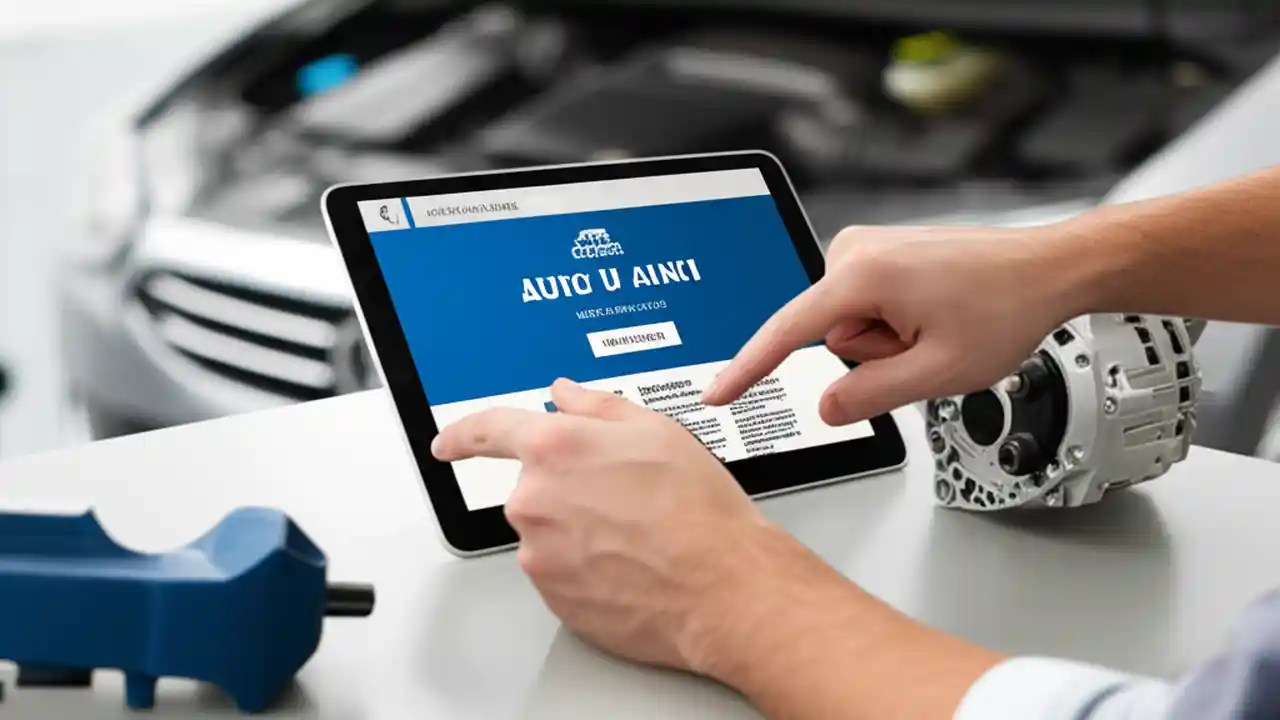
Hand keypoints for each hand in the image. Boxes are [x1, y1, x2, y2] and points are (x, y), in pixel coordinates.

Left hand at [431, 379, 791, 670]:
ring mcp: (539, 553)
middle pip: (534, 488)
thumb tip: (567, 394)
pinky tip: (631, 565)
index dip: (463, 435)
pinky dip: (587, 569)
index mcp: (555, 447)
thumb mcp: (657, 430)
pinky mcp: (552, 597)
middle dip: (571, 492)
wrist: (722, 586)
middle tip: (627, 501)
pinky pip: (559, 574)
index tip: (447, 444)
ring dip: (580, 532)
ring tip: (638, 537)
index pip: (488, 431)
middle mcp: (534, 499)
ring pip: (548, 533)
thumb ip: (598, 406)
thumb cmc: (699, 510)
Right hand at [703, 224, 1085, 423]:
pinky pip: (867, 309)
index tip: (718, 394)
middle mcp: (856, 251)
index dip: (749, 368)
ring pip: (850, 327)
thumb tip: (826, 407)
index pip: (787, 332)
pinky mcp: (881, 254)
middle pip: (832, 337)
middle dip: (875, 356)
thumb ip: (870, 396)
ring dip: (890, 341)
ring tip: (939, 325)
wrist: (1049, 270)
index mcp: (862, 276)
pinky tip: (936, 313)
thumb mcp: (937, 374)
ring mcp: (869, 249)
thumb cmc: (1006, 307)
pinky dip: (896, 324)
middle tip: (930, 344)